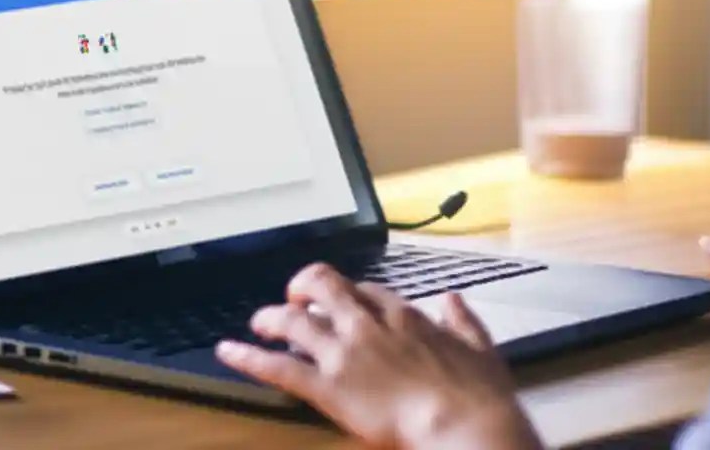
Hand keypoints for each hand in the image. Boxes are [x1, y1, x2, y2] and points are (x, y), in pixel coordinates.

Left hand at [216, 263, 541, 449]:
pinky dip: (248, 357)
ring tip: (259, 322)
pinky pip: (277, 366)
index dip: (349, 294)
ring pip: (293, 320)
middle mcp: (367, 325)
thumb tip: (454, 302)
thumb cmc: (475, 395)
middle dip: (302, 287)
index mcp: (402, 315)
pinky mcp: (327, 387)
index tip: (344, 302)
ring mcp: (344, 353)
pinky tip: (229, 352)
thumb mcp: (480, 347)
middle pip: (322, 286)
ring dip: (270, 317)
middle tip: (293, 296)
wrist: (463, 423)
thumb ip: (464, 321)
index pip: (365, 289)